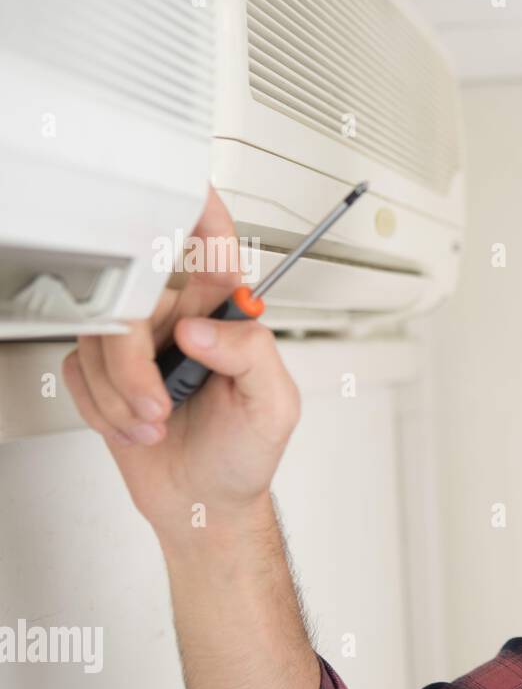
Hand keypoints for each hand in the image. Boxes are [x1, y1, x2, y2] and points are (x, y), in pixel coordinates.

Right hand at [62, 185, 300, 535]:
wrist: (204, 504)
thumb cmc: (247, 455)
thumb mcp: (273, 407)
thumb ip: (251, 356)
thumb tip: (201, 326)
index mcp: (226, 317)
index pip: (214, 250)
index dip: (201, 212)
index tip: (189, 184)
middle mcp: (180, 321)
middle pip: (133, 300)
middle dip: (135, 362)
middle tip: (160, 401)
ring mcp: (139, 345)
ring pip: (101, 339)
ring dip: (122, 395)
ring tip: (157, 423)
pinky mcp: (105, 372)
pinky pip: (80, 368)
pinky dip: (103, 407)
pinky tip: (136, 426)